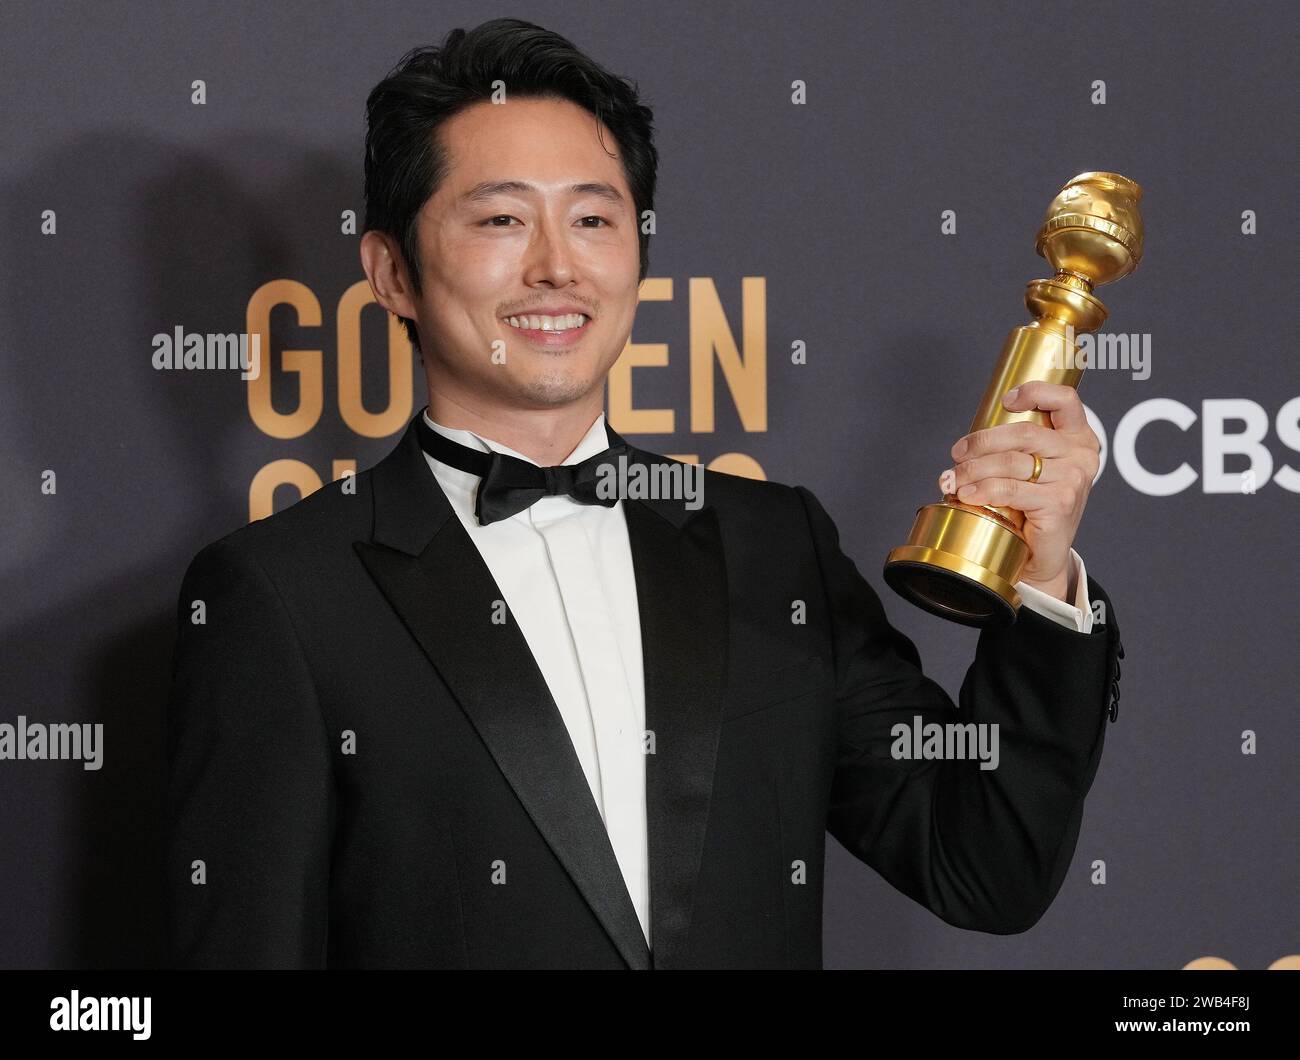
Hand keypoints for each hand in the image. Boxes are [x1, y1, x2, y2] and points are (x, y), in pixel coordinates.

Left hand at [937, 381, 1099, 599]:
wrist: (1044, 555)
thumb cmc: (1032, 508)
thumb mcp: (1032, 470)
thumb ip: (1014, 448)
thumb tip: (966, 444)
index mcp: (1078, 437)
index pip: (1065, 399)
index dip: (1034, 392)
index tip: (1005, 401)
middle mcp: (1081, 454)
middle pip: (1022, 433)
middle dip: (981, 442)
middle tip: (957, 454)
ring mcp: (1072, 479)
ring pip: (1010, 462)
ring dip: (972, 469)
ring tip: (952, 479)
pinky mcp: (1059, 504)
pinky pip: (1010, 489)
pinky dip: (982, 489)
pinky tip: (966, 495)